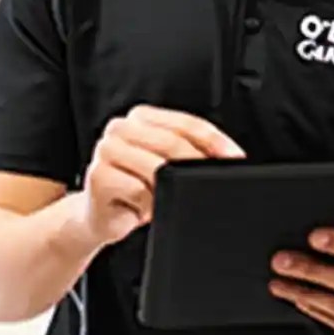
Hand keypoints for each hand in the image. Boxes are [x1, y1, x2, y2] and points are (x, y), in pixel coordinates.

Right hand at [79, 105, 244, 244]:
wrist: (99, 218)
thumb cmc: (135, 191)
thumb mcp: (163, 166)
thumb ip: (185, 153)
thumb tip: (224, 160)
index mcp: (139, 117)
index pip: (185, 122)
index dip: (214, 140)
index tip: (236, 157)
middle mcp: (120, 128)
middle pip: (172, 142)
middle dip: (198, 165)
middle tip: (214, 183)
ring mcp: (106, 150)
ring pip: (156, 167)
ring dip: (170, 190)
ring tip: (167, 200)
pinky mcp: (98, 177)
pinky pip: (139, 191)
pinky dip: (149, 206)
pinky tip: (143, 209)